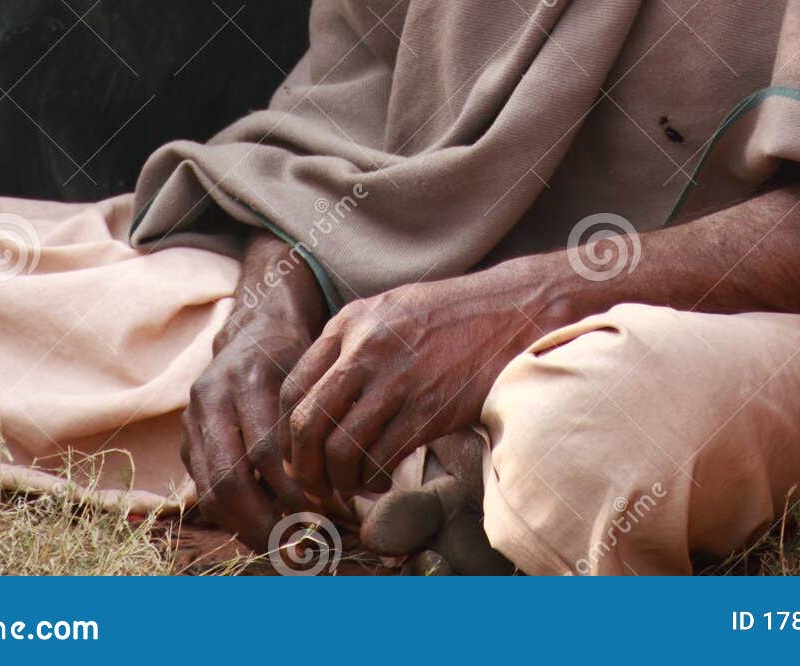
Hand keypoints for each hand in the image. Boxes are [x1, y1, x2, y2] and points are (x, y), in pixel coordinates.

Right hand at [180, 234, 326, 544]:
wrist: (254, 328)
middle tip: (295, 546)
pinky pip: (202, 487)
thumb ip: (314, 423)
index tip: (321, 514)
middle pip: (229, 477)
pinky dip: (229, 515)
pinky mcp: (186, 435)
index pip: (265, 451)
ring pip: (210, 489)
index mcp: (247, 376)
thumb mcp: (311, 374)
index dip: (292, 490)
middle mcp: (212, 395)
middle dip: (262, 520)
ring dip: (243, 526)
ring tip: (278, 544)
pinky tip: (258, 527)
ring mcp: (192, 416)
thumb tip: (337, 494)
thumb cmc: (295, 354)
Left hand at [278, 264, 571, 509]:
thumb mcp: (389, 310)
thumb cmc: (451, 315)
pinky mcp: (427, 408)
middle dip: (304, 467)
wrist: (512, 310)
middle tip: (314, 487)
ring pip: (340, 449)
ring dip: (339, 482)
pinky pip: (380, 459)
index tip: (297, 455)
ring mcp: (395, 380)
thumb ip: (351, 344)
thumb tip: (318, 397)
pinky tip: (381, 481)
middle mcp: (364, 349)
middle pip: (307, 423)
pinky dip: (373, 481)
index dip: (287, 433)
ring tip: (349, 489)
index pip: (292, 387)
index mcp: (349, 323)